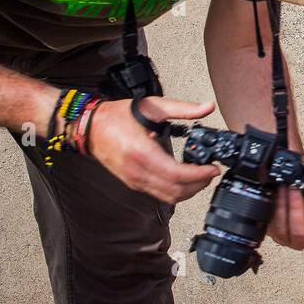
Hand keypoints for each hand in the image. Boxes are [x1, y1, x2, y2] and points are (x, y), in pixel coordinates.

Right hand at [88, 97, 220, 203]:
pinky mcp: (133, 183)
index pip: (177, 174)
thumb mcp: (153, 106)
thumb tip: (207, 107)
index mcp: (142, 152)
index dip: (200, 175)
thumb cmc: (118, 116)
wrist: (90, 127)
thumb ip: (183, 108)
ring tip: (202, 177)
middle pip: (175, 191)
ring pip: (168, 197)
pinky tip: (185, 179)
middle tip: (211, 173)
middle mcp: (138, 171)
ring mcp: (134, 180)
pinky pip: (159, 195)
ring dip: (189, 191)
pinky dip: (176, 191)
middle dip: (199, 185)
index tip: (213, 169)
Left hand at [267, 181, 303, 249]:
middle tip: (295, 188)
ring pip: (282, 229)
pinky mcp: (273, 234)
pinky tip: (277, 194)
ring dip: (283, 205)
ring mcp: (285, 240)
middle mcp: (302, 242)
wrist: (289, 211)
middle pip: (300, 233)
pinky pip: (271, 224)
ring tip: (285, 188)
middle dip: (297, 207)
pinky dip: (275, 207)